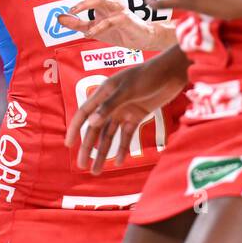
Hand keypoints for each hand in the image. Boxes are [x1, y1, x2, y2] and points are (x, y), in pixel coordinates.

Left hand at [53, 0, 155, 50]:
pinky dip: (97, 27)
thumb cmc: (119, 31)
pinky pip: (109, 21)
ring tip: (71, 11)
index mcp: (102, 1)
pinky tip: (88, 34)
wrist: (143, 38)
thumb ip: (77, 24)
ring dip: (84, 4)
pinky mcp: (124, 19)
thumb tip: (59, 18)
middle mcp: (109, 0)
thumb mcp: (93, 28)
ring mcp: (117, 8)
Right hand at [65, 49, 189, 173]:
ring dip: (103, 152)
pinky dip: (123, 148)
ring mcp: (124, 110)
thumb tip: (92, 123)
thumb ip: (110, 105)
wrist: (173, 72)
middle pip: (96, 129)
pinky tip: (119, 162)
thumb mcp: (129, 89)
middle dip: (88, 148)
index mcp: (104, 92)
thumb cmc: (149, 75)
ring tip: (97, 171)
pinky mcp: (137, 115)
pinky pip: (126, 135)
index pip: (84, 113)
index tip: (68, 145)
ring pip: (109, 135)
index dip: (75, 129)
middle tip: (82, 166)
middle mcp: (111, 103)